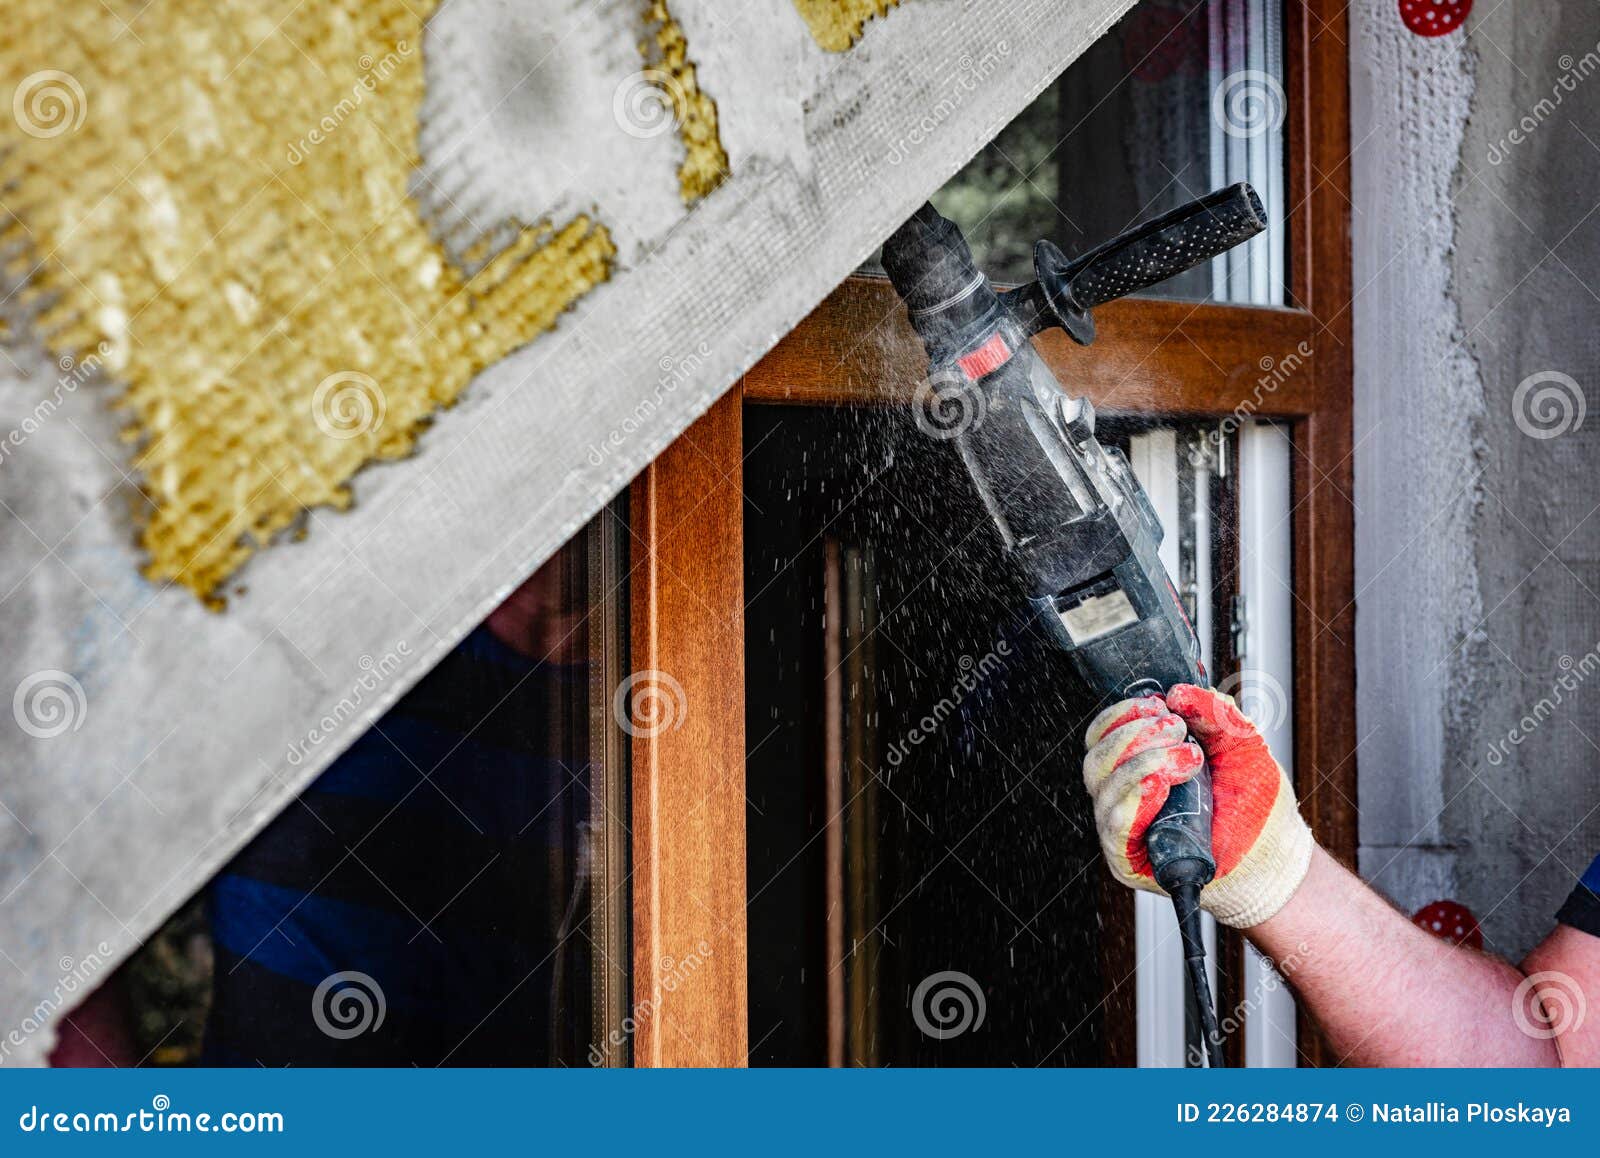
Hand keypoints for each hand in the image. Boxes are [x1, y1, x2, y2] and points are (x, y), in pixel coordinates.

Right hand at [1082, 684, 1313, 927]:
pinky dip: (1135, 800)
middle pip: (1097, 758)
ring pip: (1105, 788)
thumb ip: (1214, 710)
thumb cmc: (1255, 806)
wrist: (1275, 854)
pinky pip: (1116, 826)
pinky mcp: (1130, 861)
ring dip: (1144, 764)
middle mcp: (1125, 795)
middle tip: (1177, 731)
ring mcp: (1125, 829)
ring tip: (1189, 760)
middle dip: (1135, 736)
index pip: (1103, 735)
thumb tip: (1179, 691)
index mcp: (1139, 765)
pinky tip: (1160, 785)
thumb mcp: (1241, 742)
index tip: (1156, 705)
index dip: (1122, 715)